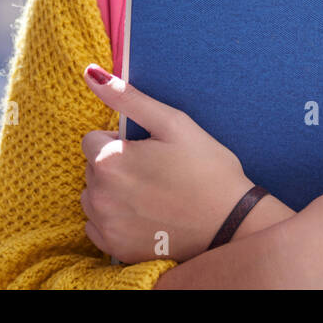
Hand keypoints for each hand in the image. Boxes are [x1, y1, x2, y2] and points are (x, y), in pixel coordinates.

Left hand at [79, 65, 254, 262]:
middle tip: (154, 170)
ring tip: (150, 193)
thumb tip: (92, 73)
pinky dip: (113, 220)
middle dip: (115, 165)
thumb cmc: (206, 168)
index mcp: (110, 161)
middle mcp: (99, 195)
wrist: (230, 223)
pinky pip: (96, 227)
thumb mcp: (172, 124)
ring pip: (92, 197)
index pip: (92, 140)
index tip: (146, 149)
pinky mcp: (115, 249)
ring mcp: (106, 225)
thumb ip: (129, 98)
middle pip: (92, 169)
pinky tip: (144, 216)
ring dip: (111, 192)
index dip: (119, 141)